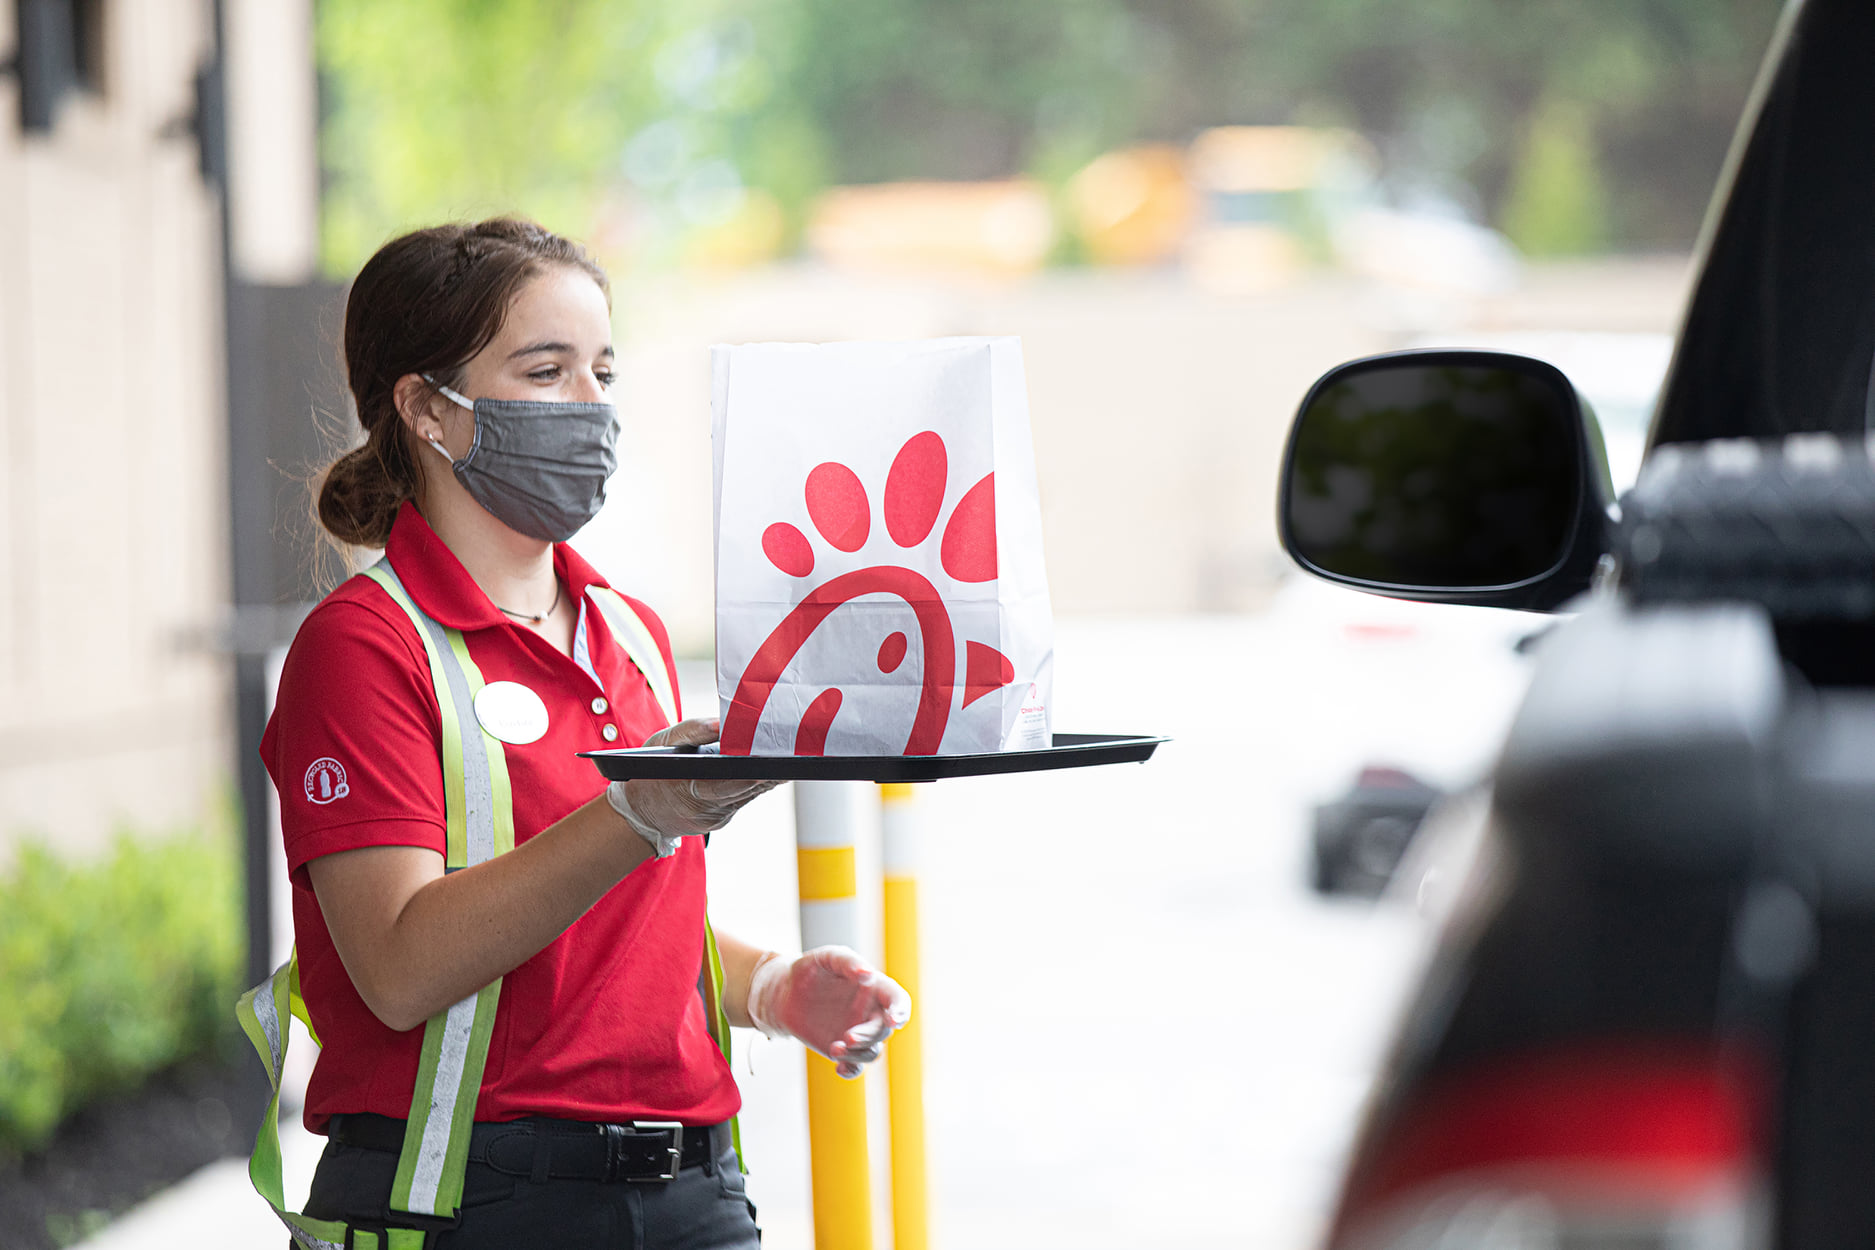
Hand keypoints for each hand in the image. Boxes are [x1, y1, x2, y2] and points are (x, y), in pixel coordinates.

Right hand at [605, 719, 779, 855]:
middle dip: (768, 771)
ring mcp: (717, 816)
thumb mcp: (662, 744)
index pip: (728, 784)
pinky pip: (744, 798)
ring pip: (750, 793)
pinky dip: (756, 782)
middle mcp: (706, 809)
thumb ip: (692, 730)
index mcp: (688, 790)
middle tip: (790, 753)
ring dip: (767, 775)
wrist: (640, 813)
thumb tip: (722, 722)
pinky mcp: (723, 818)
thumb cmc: (650, 773)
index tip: (772, 760)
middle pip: (747, 789)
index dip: (753, 774)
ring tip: (785, 754)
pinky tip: (768, 767)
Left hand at [748, 946, 910, 1078]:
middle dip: (869, 1036)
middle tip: (849, 1038)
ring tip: (835, 1048)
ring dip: (859, 1054)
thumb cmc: (810, 969)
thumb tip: (869, 974)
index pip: (897, 1000)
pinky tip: (839, 1067)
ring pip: (872, 1052)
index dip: (900, 1010)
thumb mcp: (828, 957)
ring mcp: (858, 1032)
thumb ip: (848, 962)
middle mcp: (870, 1012)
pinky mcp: (842, 1049)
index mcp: (874, 988)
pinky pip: (855, 1067)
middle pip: (883, 1030)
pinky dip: (851, 1070)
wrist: (785, 992)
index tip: (893, 1020)